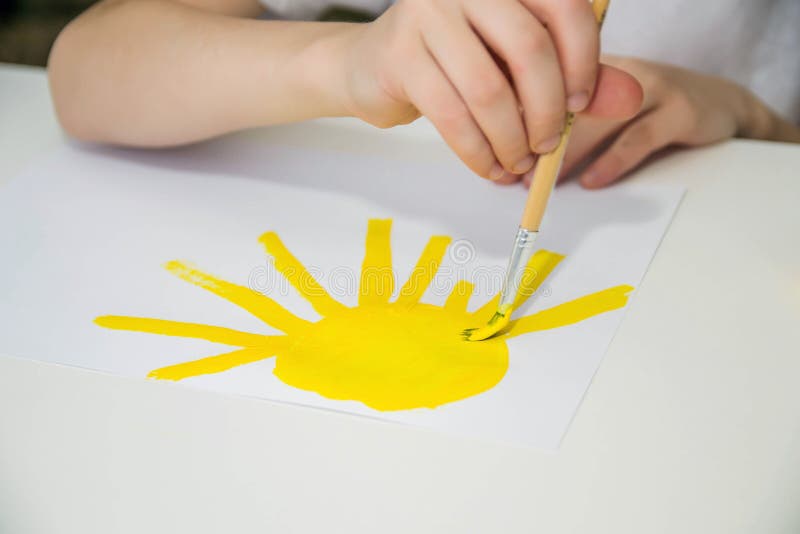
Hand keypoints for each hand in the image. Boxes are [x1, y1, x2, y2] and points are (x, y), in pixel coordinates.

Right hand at [340, 0, 642, 180]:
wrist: (371, 66)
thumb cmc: (454, 62)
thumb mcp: (516, 63)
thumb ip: (573, 74)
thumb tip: (629, 98)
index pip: (564, 7)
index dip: (583, 61)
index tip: (581, 106)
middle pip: (529, 49)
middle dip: (547, 111)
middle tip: (547, 147)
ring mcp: (429, 13)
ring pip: (489, 89)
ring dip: (511, 139)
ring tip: (517, 163)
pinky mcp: (401, 54)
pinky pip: (451, 115)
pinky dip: (477, 151)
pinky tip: (489, 166)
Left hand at [527, 56, 799, 188]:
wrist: (718, 105)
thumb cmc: (647, 112)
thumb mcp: (602, 109)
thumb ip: (564, 124)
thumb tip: (514, 154)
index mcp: (591, 67)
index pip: (546, 85)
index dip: (518, 117)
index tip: (497, 149)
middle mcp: (618, 71)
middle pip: (567, 101)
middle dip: (536, 139)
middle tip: (515, 170)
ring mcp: (650, 87)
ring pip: (599, 120)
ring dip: (566, 154)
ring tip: (543, 181)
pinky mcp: (679, 110)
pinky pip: (638, 138)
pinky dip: (612, 162)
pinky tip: (591, 181)